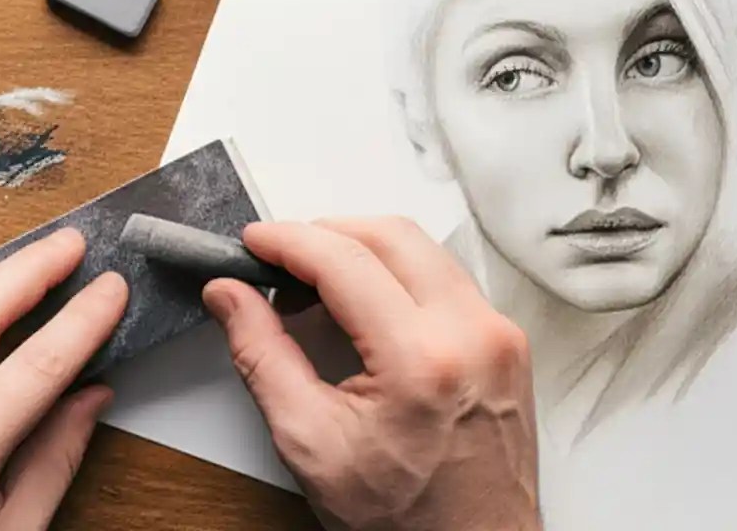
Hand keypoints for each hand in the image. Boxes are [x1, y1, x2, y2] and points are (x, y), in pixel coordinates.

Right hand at [204, 218, 539, 530]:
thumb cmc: (403, 520)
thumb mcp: (309, 443)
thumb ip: (262, 356)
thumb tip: (229, 296)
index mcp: (422, 361)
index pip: (345, 261)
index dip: (289, 241)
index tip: (253, 242)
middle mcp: (473, 335)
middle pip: (390, 236)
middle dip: (325, 234)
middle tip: (278, 261)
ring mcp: (499, 335)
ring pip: (422, 250)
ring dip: (363, 252)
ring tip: (315, 290)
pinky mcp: (506, 342)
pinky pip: (446, 279)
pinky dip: (397, 277)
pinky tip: (363, 309)